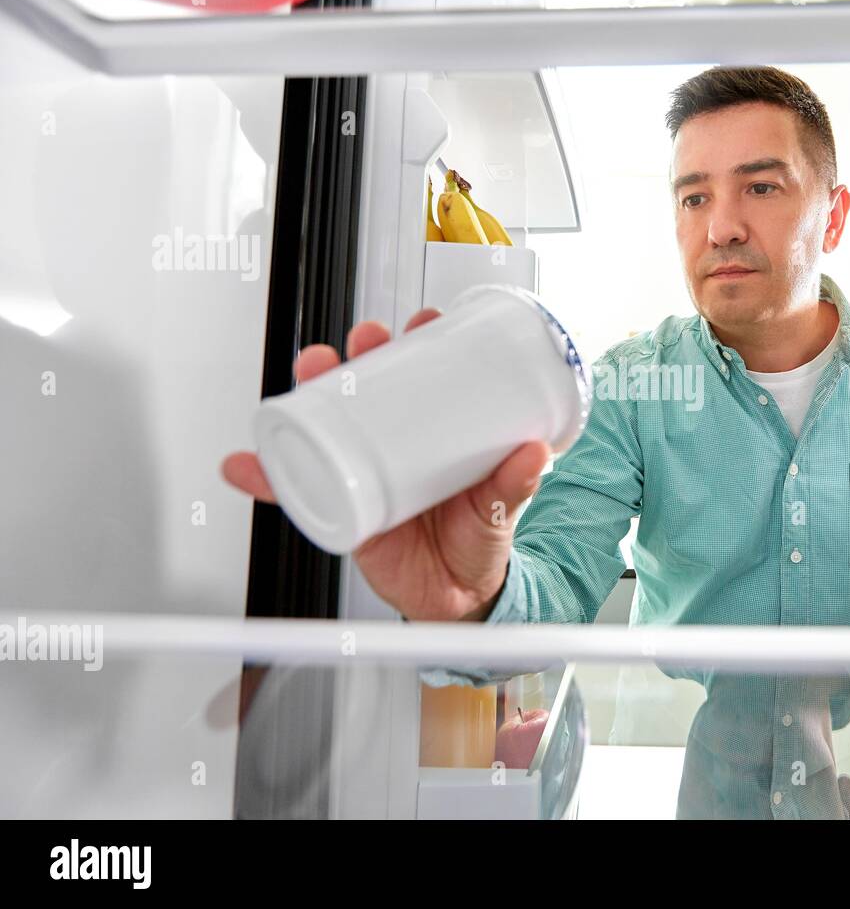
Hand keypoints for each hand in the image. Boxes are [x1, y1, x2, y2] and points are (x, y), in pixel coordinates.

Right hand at [220, 309, 550, 620]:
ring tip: (311, 372)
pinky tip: (247, 464)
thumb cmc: (478, 542)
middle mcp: (391, 446)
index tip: (423, 321)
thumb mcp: (500, 508)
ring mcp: (361, 473)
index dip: (416, 344)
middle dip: (358, 355)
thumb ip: (515, 484)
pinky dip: (266, 476)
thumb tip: (533, 451)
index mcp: (432, 435)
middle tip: (365, 340)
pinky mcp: (339, 507)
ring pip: (326, 423)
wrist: (457, 598)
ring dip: (309, 393)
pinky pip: (295, 488)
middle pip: (365, 388)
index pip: (420, 377)